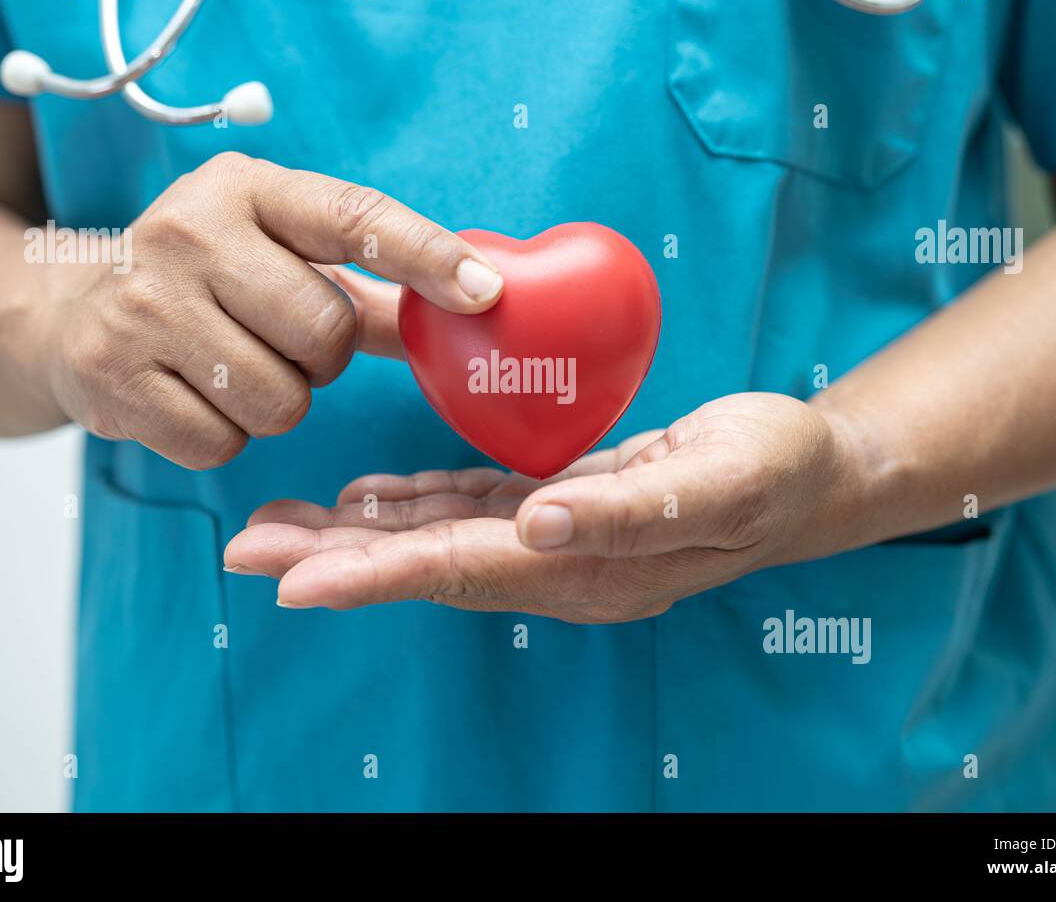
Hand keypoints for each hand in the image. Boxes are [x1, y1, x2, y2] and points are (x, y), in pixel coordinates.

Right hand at [11, 152, 501, 468]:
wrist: (67, 313)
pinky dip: (223, 435)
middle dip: (324, 357)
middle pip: (327, 333)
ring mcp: (142, 303)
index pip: (353, 217)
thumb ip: (370, 284)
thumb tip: (476, 304)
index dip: (425, 255)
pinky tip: (191, 395)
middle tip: (282, 341)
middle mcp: (187, 231)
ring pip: (281, 400)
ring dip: (277, 401)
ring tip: (232, 364)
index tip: (486, 292)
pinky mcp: (109, 374)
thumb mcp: (273, 252)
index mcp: (245, 188)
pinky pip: (223, 442)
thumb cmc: (205, 281)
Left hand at [223, 393, 867, 622]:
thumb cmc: (773, 471)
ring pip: (437, 539)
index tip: (296, 584)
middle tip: (246, 548)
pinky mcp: (558, 508)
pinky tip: (362, 500)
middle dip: (335, 560)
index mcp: (590, 567)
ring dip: (355, 535)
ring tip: (276, 526)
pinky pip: (469, 512)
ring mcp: (554, 541)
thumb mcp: (721, 482)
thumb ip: (630, 512)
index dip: (378, 575)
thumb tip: (537, 527)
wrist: (808, 476)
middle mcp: (558, 566)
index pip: (464, 571)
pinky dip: (410, 506)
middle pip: (428, 564)